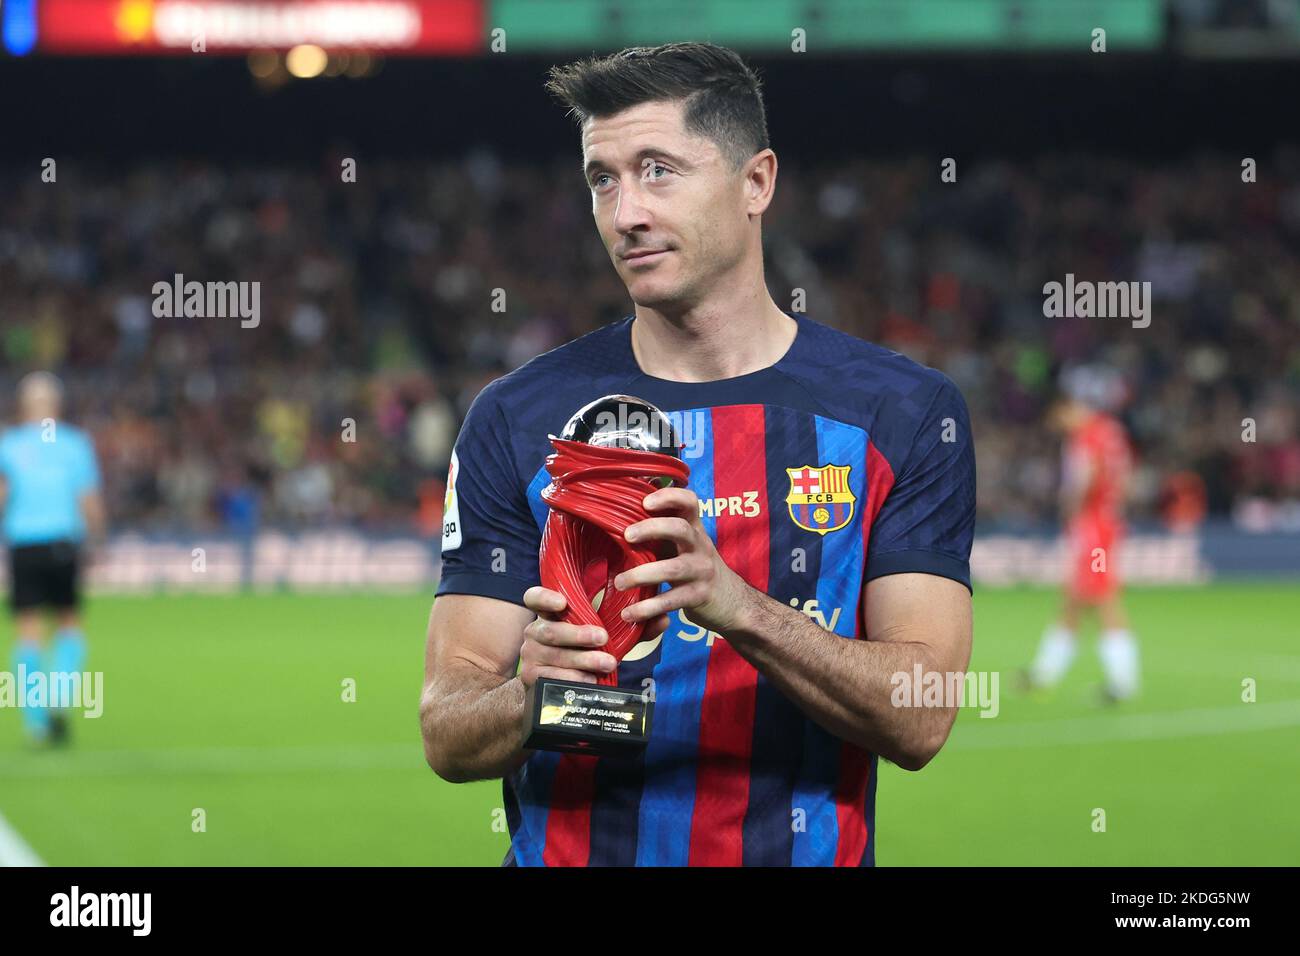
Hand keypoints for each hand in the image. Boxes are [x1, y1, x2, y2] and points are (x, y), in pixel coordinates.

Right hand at [520, 586, 616, 686]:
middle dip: (579, 635)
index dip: (545, 598)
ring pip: (557, 656)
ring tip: (607, 663)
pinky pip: (555, 677)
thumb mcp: (579, 629)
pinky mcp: (531, 676)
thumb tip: (619, 611)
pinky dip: (576, 678)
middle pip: (552, 631)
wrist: (551, 679)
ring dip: (585, 660)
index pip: (535, 599)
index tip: (562, 602)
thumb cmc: (574, 647)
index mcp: (545, 615)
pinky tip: (591, 679)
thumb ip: (589, 618)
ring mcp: (530, 654)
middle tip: (602, 637)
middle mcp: (533, 632)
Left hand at [612, 487, 753, 635]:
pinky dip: (648, 608)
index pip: (689, 501)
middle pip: (679, 528)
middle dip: (652, 528)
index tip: (645, 500)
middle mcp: (699, 546)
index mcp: (693, 529)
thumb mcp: (684, 542)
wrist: (731, 602)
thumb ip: (664, 523)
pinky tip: (629, 614)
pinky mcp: (699, 597)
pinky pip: (672, 600)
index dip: (669, 497)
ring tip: (619, 583)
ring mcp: (701, 571)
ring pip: (674, 568)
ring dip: (642, 574)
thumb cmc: (696, 566)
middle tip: (626, 536)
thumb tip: (639, 489)